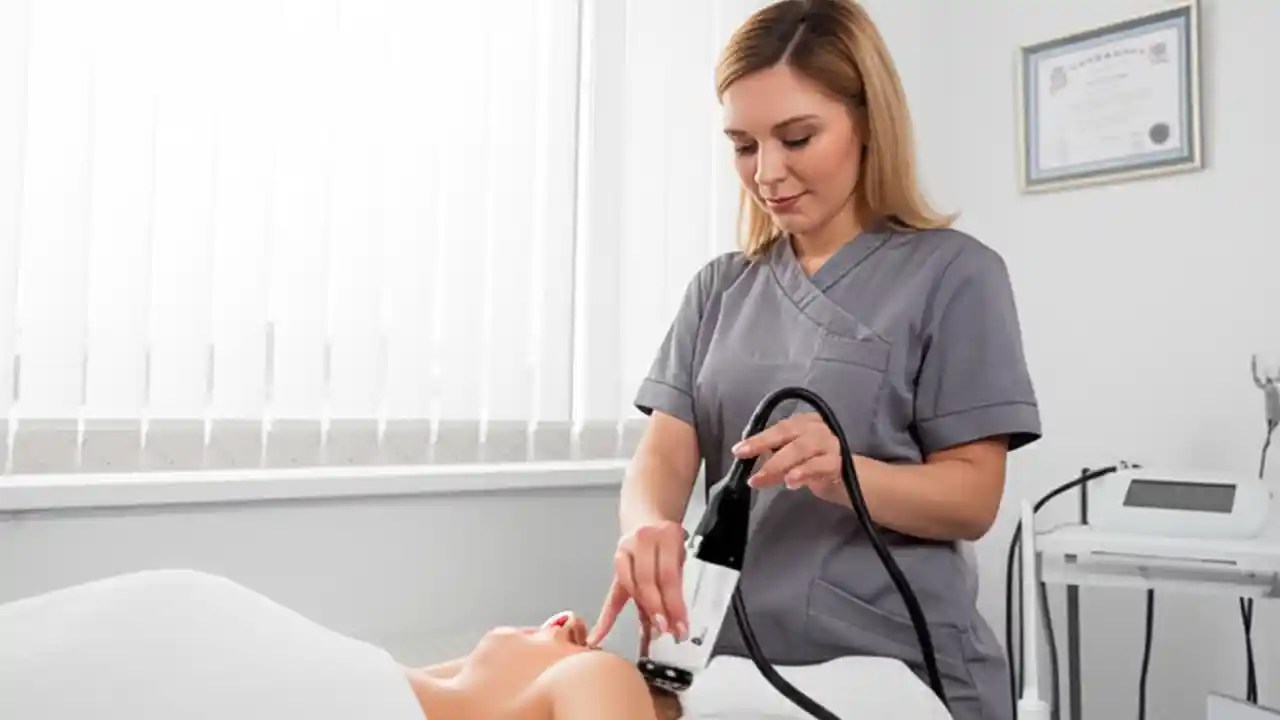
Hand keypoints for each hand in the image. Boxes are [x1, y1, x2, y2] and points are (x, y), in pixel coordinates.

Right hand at [587, 520, 688, 648]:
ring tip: (652, 633)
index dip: (673, 603)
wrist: (648, 517)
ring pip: (631, 587)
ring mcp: (625, 552)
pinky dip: (606, 617)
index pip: (668, 576)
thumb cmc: (667, 541)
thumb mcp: (680, 555)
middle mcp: (642, 541)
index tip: (680, 626)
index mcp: (665, 536)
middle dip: (657, 609)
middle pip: (648, 581)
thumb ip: (676, 584)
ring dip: (642, 611)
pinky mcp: (616, 565)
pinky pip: (612, 593)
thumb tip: (675, 621)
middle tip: (666, 630)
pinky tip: (598, 636)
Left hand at [733, 412, 846, 500]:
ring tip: (760, 478)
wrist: (853, 481)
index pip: (778, 427)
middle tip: (743, 456)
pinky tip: (790, 482)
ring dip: (778, 463)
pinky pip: (820, 465)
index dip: (758, 438)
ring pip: (801, 449)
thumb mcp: (793, 457)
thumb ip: (774, 455)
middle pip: (788, 433)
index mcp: (805, 423)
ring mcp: (830, 444)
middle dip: (762, 444)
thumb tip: (746, 457)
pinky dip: (803, 472)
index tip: (738, 451)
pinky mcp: (839, 463)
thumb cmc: (816, 465)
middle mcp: (818, 429)